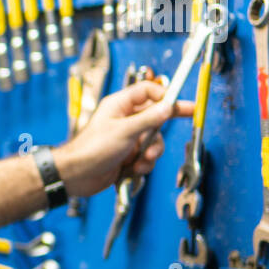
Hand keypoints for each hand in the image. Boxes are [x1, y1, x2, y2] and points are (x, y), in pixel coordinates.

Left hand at [54, 80, 194, 198]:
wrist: (76, 176)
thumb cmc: (92, 149)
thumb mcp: (125, 131)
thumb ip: (149, 119)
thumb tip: (169, 106)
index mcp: (120, 106)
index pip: (147, 92)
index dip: (165, 94)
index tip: (181, 100)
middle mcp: (124, 119)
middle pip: (155, 116)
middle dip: (163, 127)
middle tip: (191, 114)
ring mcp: (127, 138)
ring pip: (153, 140)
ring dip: (152, 151)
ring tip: (143, 159)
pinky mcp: (128, 155)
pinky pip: (147, 156)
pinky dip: (144, 163)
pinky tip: (133, 169)